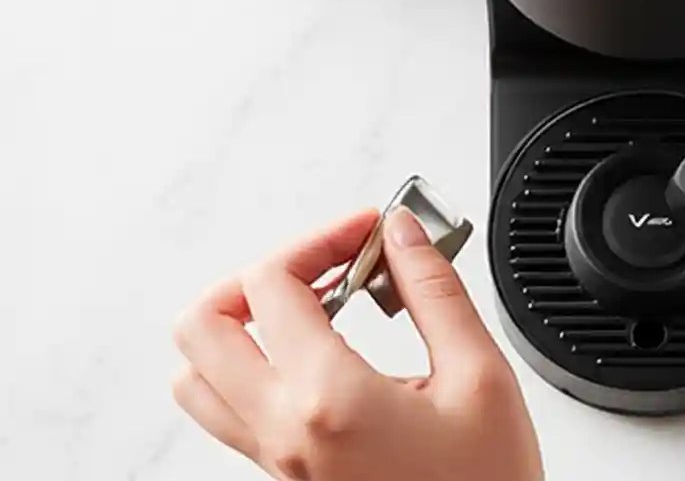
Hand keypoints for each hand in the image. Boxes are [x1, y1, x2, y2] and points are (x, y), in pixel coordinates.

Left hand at [171, 207, 543, 480]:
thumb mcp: (482, 377)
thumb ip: (436, 293)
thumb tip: (403, 235)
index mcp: (328, 399)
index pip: (272, 283)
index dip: (320, 238)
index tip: (367, 232)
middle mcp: (285, 431)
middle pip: (202, 324)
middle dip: (261, 275)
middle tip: (324, 266)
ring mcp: (276, 459)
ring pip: (198, 375)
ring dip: (240, 324)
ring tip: (310, 307)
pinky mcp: (285, 475)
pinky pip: (227, 411)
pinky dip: (251, 366)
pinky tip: (316, 355)